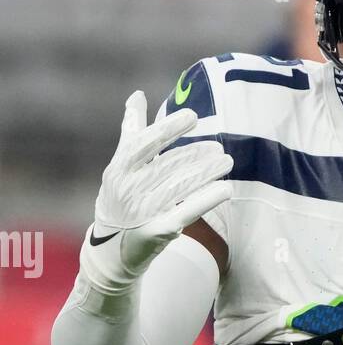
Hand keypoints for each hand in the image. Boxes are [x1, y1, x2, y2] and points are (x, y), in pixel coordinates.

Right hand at [80, 90, 232, 292]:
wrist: (112, 249)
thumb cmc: (121, 199)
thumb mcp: (121, 165)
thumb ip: (132, 131)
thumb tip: (137, 94)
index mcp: (118, 169)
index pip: (143, 143)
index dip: (168, 128)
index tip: (192, 116)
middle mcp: (127, 190)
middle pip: (168, 166)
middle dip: (196, 155)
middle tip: (219, 147)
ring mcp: (142, 211)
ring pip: (180, 186)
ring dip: (207, 172)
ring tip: (227, 161)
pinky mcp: (157, 231)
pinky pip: (186, 211)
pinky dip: (206, 199)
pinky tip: (225, 189)